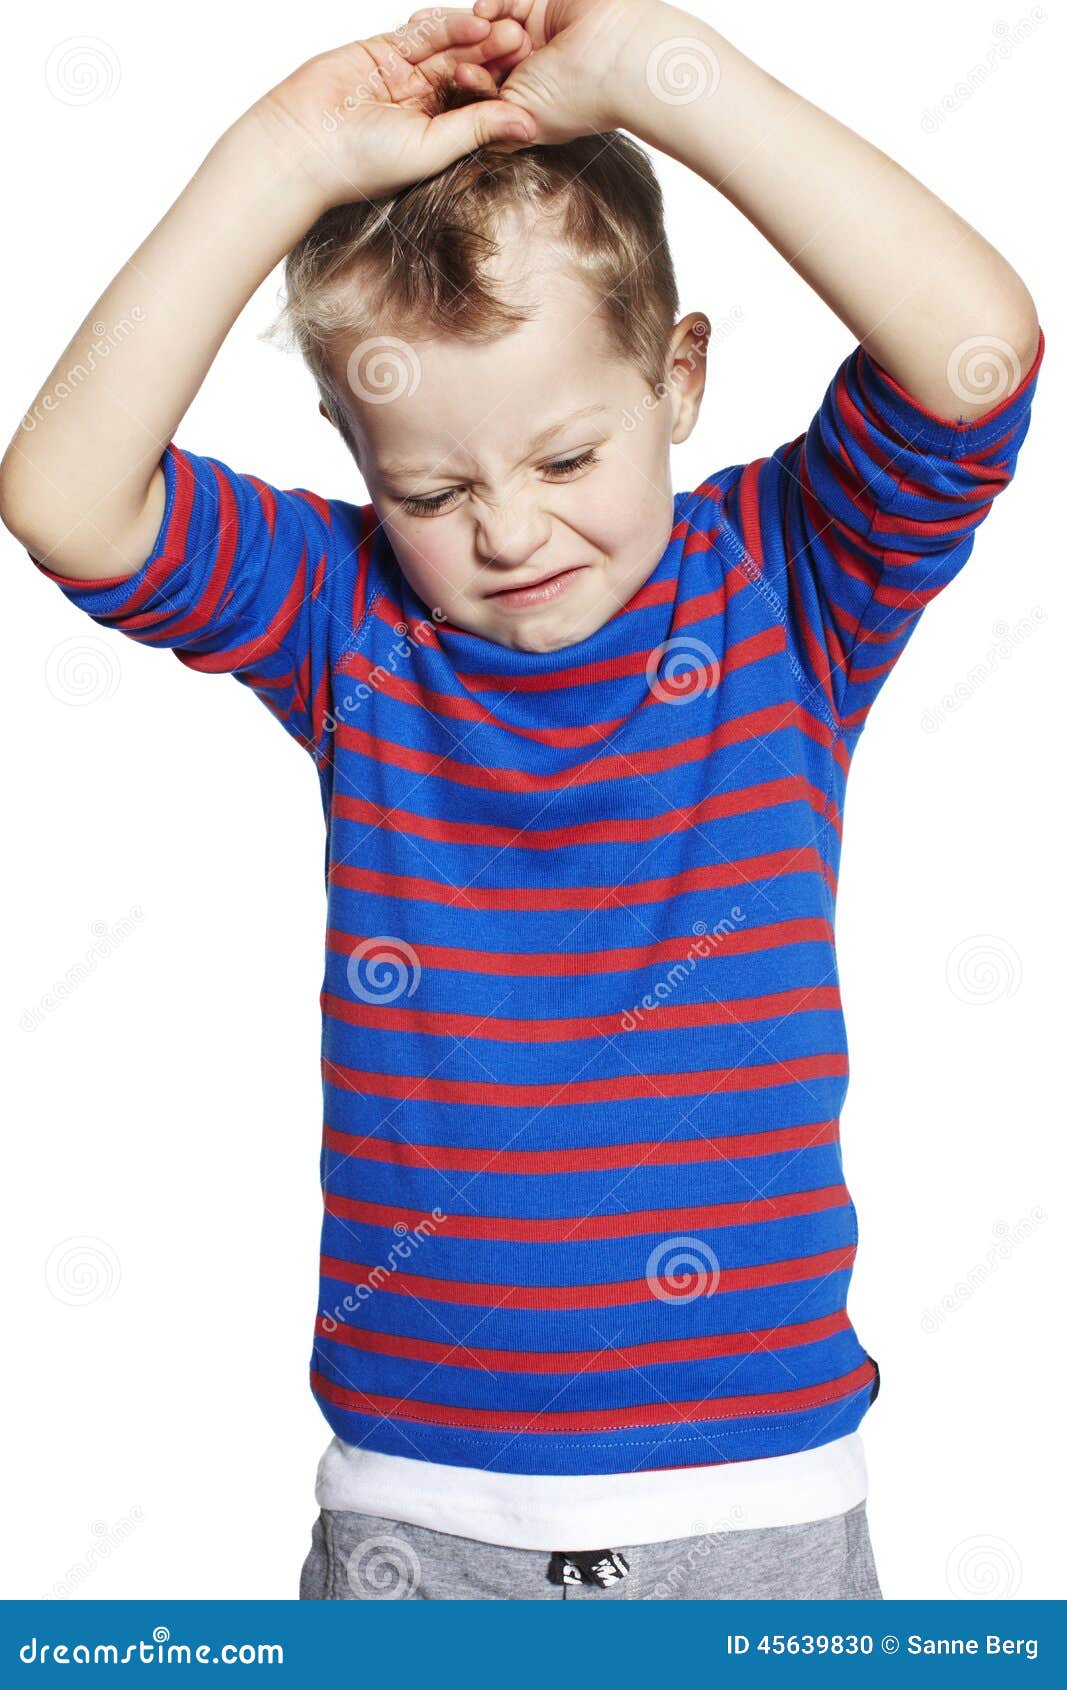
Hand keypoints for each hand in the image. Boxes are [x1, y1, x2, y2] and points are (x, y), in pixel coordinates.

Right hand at [251, 10, 536, 207]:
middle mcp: (423, 103)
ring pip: (447, 48)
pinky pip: (420, 32)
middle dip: (495, 58)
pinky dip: (445, 26)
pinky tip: (473, 22)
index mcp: (438, 133)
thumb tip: (530, 125)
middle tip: (526, 45)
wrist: (304, 144)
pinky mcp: (382, 50)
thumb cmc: (362, 162)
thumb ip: (478, 128)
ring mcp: (403, 75)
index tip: (534, 81)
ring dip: (476, 39)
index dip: (503, 91)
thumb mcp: (432, 147)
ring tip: (507, 31)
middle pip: (467, 72)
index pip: (478, 106)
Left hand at [467, 0, 646, 140]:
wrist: (617, 57)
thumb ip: (490, 117)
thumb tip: (465, 126)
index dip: (470, 83)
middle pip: (486, 57)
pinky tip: (484, 12)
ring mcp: (538, 35)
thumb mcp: (521, 117)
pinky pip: (506, 1)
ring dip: (484, 32)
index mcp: (530, 101)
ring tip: (482, 33)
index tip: (460, 78)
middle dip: (474, 55)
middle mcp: (534, 69)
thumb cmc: (578, 97)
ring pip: (494, 28)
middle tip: (467, 55)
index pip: (488, 89)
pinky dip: (492, 5)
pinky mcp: (543, 3)